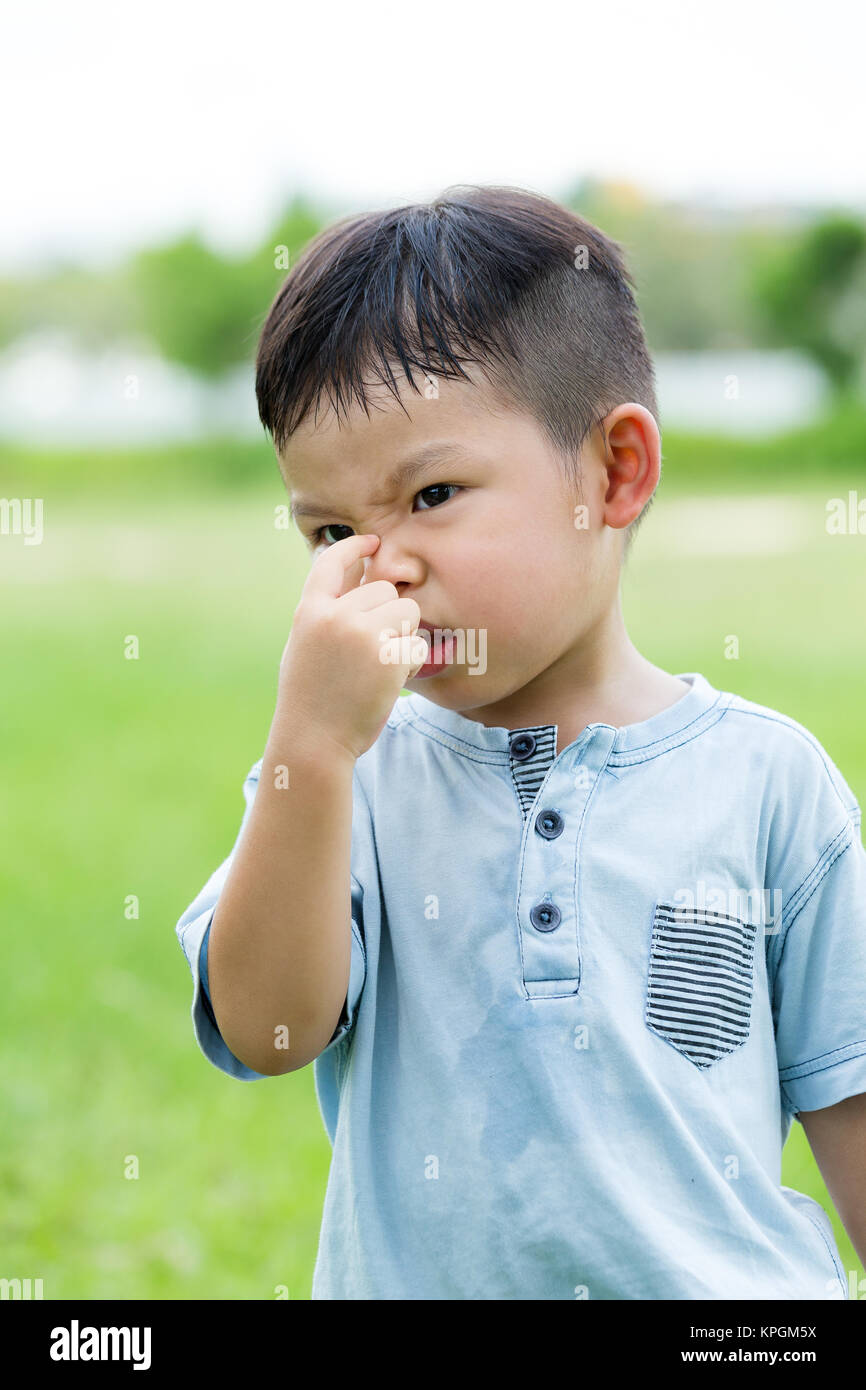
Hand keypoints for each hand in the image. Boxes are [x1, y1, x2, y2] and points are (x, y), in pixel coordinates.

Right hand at [276, 534, 426, 760]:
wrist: (312, 741)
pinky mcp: (386, 656)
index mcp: (309, 611)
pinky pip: (416, 645)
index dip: (355, 547)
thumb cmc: (310, 698)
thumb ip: (328, 610)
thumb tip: (359, 571)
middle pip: (384, 589)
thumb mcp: (306, 644)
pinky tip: (387, 683)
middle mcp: (334, 615)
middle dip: (388, 616)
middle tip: (371, 653)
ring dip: (402, 637)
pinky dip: (409, 666)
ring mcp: (361, 634)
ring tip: (378, 667)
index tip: (372, 542)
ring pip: (407, 611)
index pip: (332, 561)